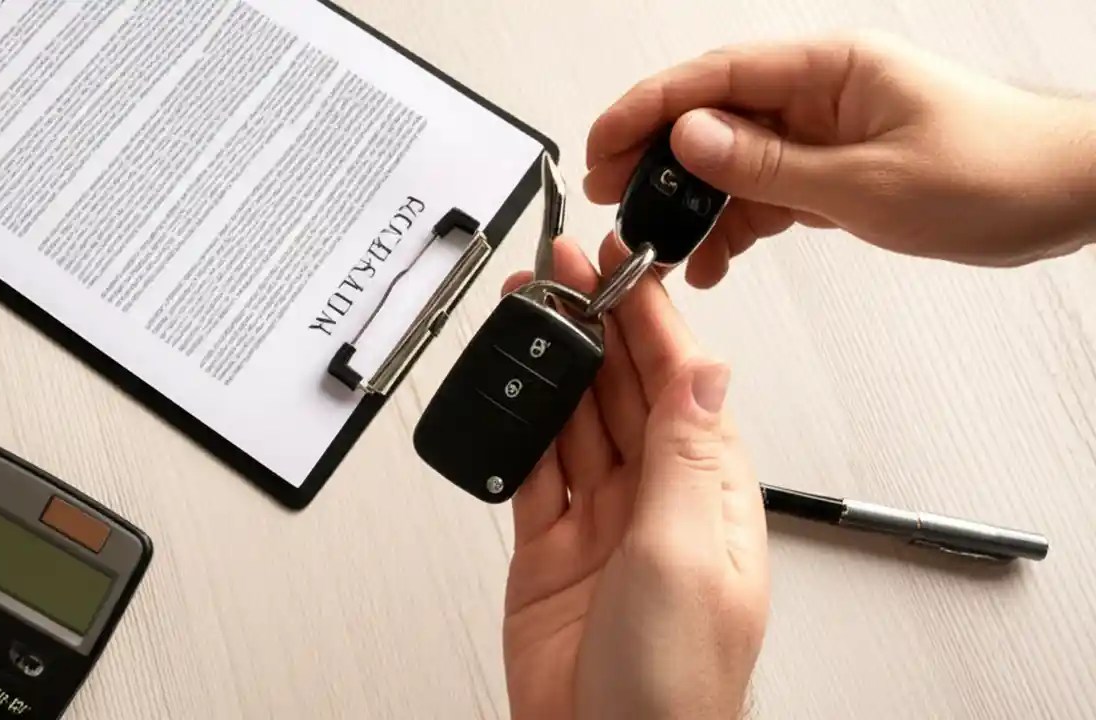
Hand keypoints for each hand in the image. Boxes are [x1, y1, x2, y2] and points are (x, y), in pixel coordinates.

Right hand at [501, 236, 768, 719]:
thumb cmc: (674, 687)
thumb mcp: (686, 555)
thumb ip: (687, 456)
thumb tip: (707, 370)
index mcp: (709, 493)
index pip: (680, 381)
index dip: (650, 317)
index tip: (623, 265)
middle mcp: (658, 500)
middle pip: (625, 387)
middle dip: (598, 321)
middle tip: (565, 267)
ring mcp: (602, 522)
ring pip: (577, 418)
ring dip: (558, 361)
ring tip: (533, 307)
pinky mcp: (551, 548)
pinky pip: (534, 468)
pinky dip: (520, 424)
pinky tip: (514, 386)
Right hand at [584, 31, 1095, 287]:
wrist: (1066, 194)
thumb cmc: (999, 168)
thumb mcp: (870, 180)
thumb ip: (771, 163)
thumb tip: (691, 139)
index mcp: (826, 69)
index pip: (710, 78)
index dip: (645, 112)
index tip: (601, 148)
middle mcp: (816, 94)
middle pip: (708, 119)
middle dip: (654, 162)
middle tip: (614, 205)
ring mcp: (821, 133)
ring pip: (730, 163)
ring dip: (691, 206)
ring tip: (658, 248)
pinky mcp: (831, 171)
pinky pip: (763, 193)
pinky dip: (733, 227)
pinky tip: (712, 259)